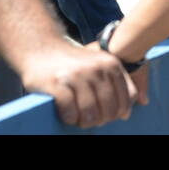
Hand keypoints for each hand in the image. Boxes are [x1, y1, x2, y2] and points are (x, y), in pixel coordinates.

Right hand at [18, 38, 137, 127]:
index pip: (125, 99)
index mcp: (111, 64)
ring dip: (84, 122)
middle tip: (90, 120)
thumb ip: (118, 84)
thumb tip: (127, 113)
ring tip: (79, 119)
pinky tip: (67, 114)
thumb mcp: (100, 65)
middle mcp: (96, 68)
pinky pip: (69, 112)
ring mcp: (76, 75)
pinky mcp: (57, 84)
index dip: (117, 113)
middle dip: (100, 120)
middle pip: (108, 109)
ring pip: (89, 113)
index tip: (106, 115)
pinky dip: (69, 118)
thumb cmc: (74, 62)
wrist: (41, 47)